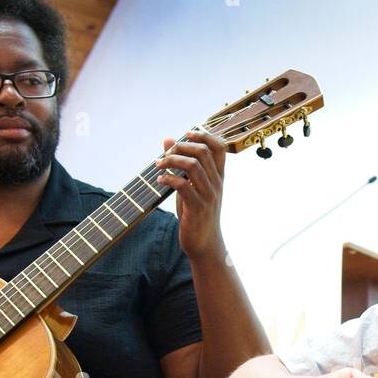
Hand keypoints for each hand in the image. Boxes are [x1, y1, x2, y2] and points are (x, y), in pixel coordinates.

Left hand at [155, 127, 226, 262]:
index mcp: (218, 177)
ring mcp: (208, 196)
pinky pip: (183, 186)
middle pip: (202, 152)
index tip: (186, 134)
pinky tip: (160, 181)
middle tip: (165, 154)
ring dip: (171, 161)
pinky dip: (168, 179)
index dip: (204, 135)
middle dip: (180, 147)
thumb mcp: (190, 186)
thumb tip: (167, 139)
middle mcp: (216, 184)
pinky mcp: (197, 208)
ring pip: (193, 166)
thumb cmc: (196, 213)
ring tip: (158, 165)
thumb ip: (180, 164)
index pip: (220, 147)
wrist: (204, 244)